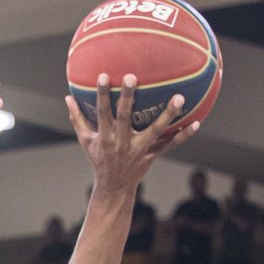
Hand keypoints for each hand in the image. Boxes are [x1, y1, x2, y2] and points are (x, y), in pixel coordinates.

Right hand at [65, 74, 196, 195]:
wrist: (114, 187)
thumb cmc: (99, 158)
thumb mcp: (85, 141)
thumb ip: (77, 119)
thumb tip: (67, 97)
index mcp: (105, 137)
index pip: (102, 113)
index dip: (102, 95)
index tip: (103, 76)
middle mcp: (122, 142)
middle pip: (125, 117)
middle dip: (128, 97)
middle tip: (132, 76)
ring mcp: (139, 150)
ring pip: (155, 130)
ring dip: (168, 114)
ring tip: (180, 97)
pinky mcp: (152, 156)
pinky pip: (169, 145)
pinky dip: (183, 136)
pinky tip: (196, 123)